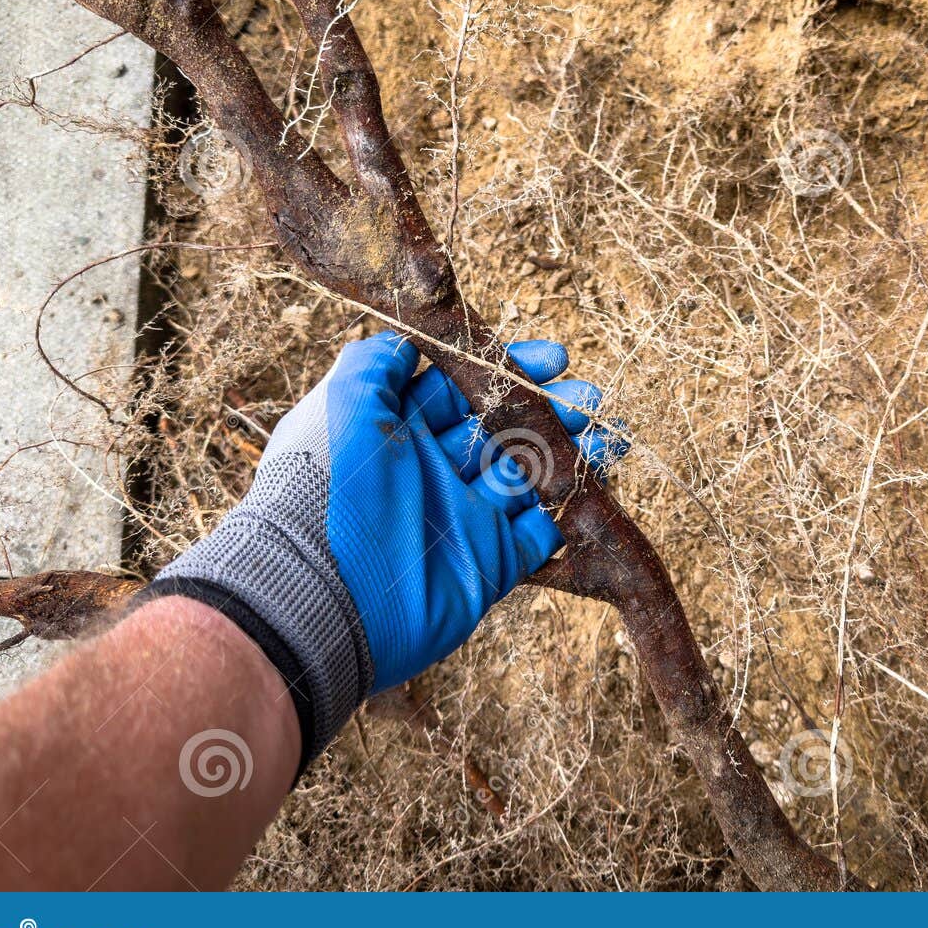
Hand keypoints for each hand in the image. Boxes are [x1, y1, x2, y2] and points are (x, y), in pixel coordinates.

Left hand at [147, 333, 624, 767]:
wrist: (317, 590)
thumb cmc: (326, 484)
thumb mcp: (342, 403)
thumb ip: (375, 363)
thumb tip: (406, 337)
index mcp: (401, 432)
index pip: (466, 389)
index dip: (510, 371)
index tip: (555, 358)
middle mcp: (435, 472)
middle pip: (505, 430)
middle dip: (552, 411)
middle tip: (592, 399)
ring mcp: (465, 518)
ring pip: (532, 476)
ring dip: (571, 454)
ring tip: (610, 437)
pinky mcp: (488, 563)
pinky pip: (540, 534)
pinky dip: (568, 511)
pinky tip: (593, 485)